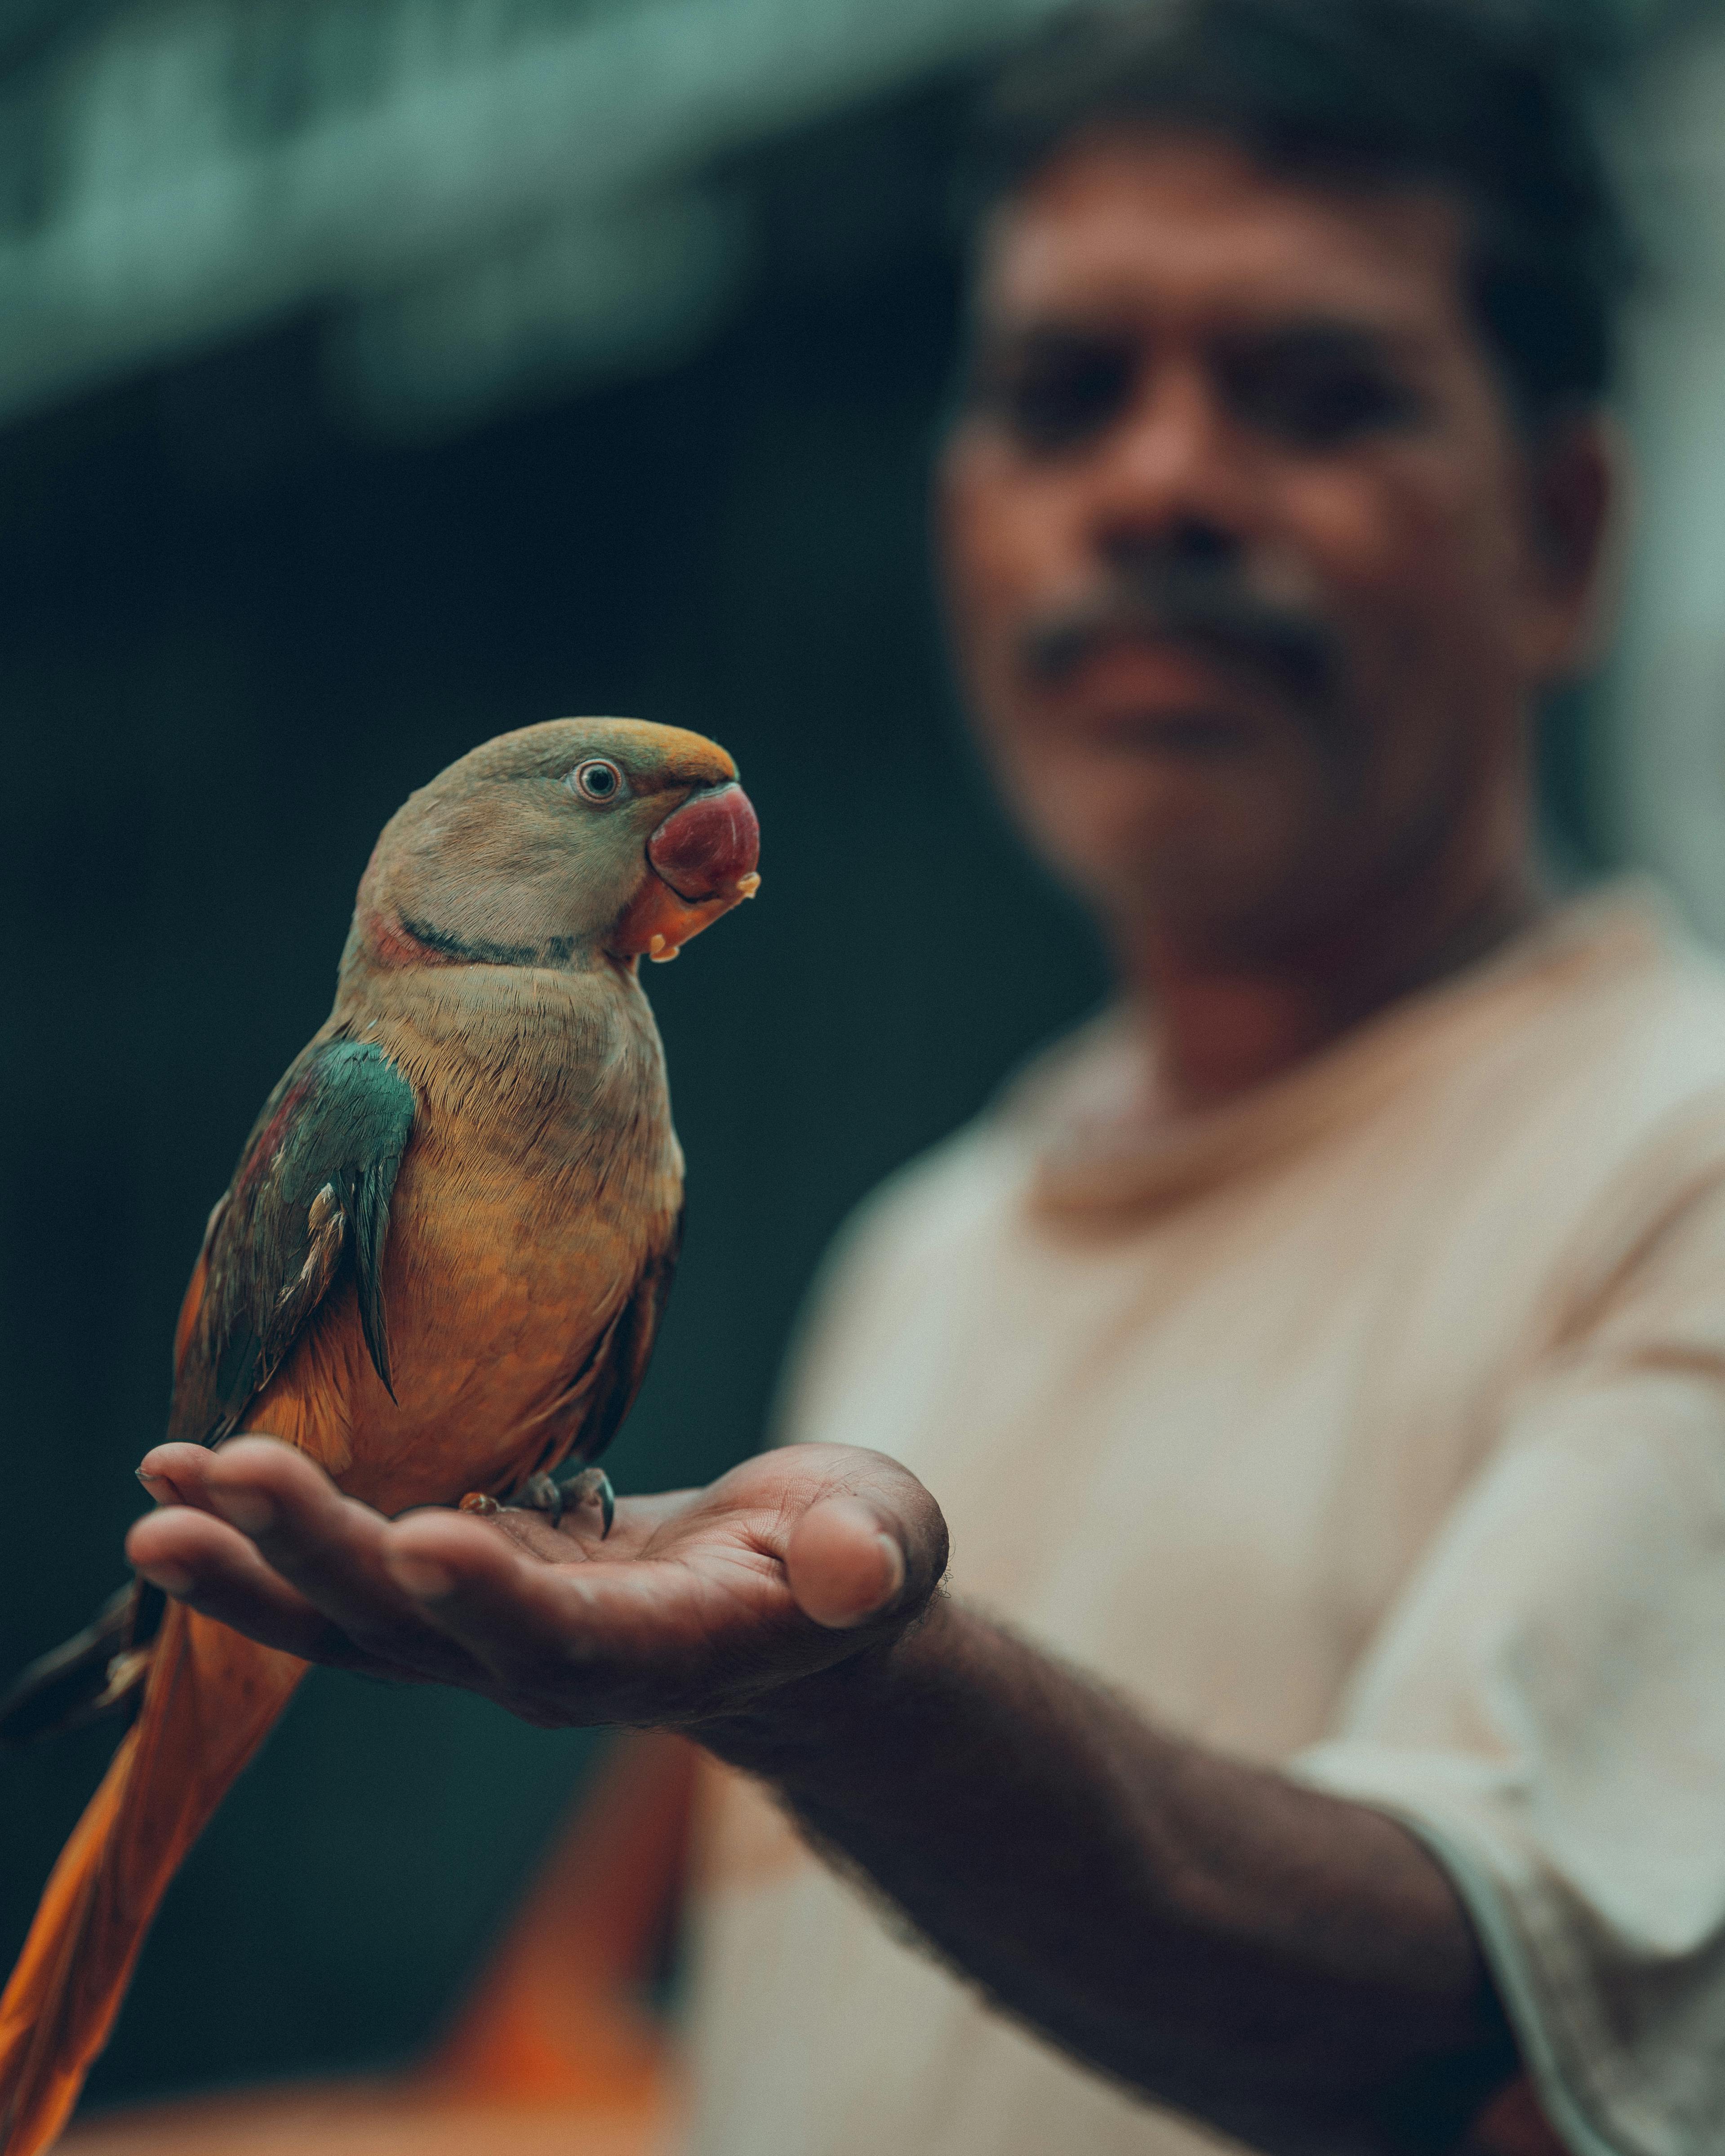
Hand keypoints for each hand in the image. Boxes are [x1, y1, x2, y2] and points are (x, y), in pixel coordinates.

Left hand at [125, 1437, 947, 1729]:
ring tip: (158, 1502)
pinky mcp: (459, 1591)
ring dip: (254, 1564)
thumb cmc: (851, 1564)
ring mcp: (492, 1635)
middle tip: (232, 1479)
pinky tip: (184, 1478)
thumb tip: (858, 1568)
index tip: (420, 1543)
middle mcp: (555, 1662)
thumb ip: (869, 1557)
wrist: (790, 1608)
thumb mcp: (886, 1544)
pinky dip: (265, 1538)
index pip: (567, 1640)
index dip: (495, 1602)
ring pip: (356, 1616)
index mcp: (666, 1648)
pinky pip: (347, 1577)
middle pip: (424, 1627)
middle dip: (327, 1554)